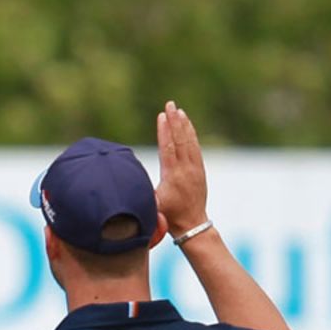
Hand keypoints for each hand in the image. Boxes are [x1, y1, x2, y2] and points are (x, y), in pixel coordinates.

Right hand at [156, 100, 208, 235]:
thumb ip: (145, 192)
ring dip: (184, 124)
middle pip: (179, 140)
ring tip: (179, 110)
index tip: (162, 116)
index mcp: (172, 176)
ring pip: (189, 141)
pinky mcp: (200, 169)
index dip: (165, 131)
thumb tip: (131, 182)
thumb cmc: (169, 217)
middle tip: (170, 104)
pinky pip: (196, 147)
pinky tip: (188, 124)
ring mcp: (194, 168)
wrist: (192, 225)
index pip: (168, 148)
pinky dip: (191, 134)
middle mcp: (185, 169)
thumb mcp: (154, 206)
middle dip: (174, 121)